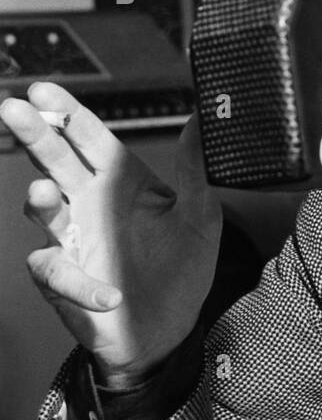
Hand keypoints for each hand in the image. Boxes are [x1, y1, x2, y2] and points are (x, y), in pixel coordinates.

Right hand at [1, 82, 221, 386]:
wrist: (170, 329)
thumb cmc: (180, 268)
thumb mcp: (200, 216)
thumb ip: (196, 170)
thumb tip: (204, 121)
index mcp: (119, 181)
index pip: (88, 138)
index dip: (67, 113)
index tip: (44, 90)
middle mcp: (88, 204)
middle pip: (54, 162)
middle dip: (35, 135)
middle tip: (15, 109)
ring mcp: (72, 240)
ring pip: (44, 212)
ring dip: (41, 202)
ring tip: (44, 193)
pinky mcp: (65, 280)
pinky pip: (59, 274)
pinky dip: (80, 284)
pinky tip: (109, 295)